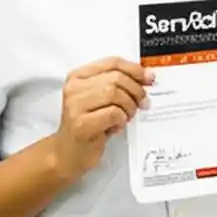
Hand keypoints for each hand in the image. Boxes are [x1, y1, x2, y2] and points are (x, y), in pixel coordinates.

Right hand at [53, 57, 152, 179]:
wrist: (67, 153)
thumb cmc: (87, 125)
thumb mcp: (100, 99)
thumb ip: (118, 84)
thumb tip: (146, 76)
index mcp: (78, 76)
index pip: (112, 62)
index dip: (134, 69)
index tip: (148, 78)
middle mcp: (74, 88)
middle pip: (116, 78)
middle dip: (135, 90)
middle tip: (141, 103)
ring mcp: (75, 106)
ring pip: (114, 93)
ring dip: (129, 107)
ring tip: (126, 117)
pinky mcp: (81, 125)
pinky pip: (113, 113)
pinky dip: (121, 120)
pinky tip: (116, 127)